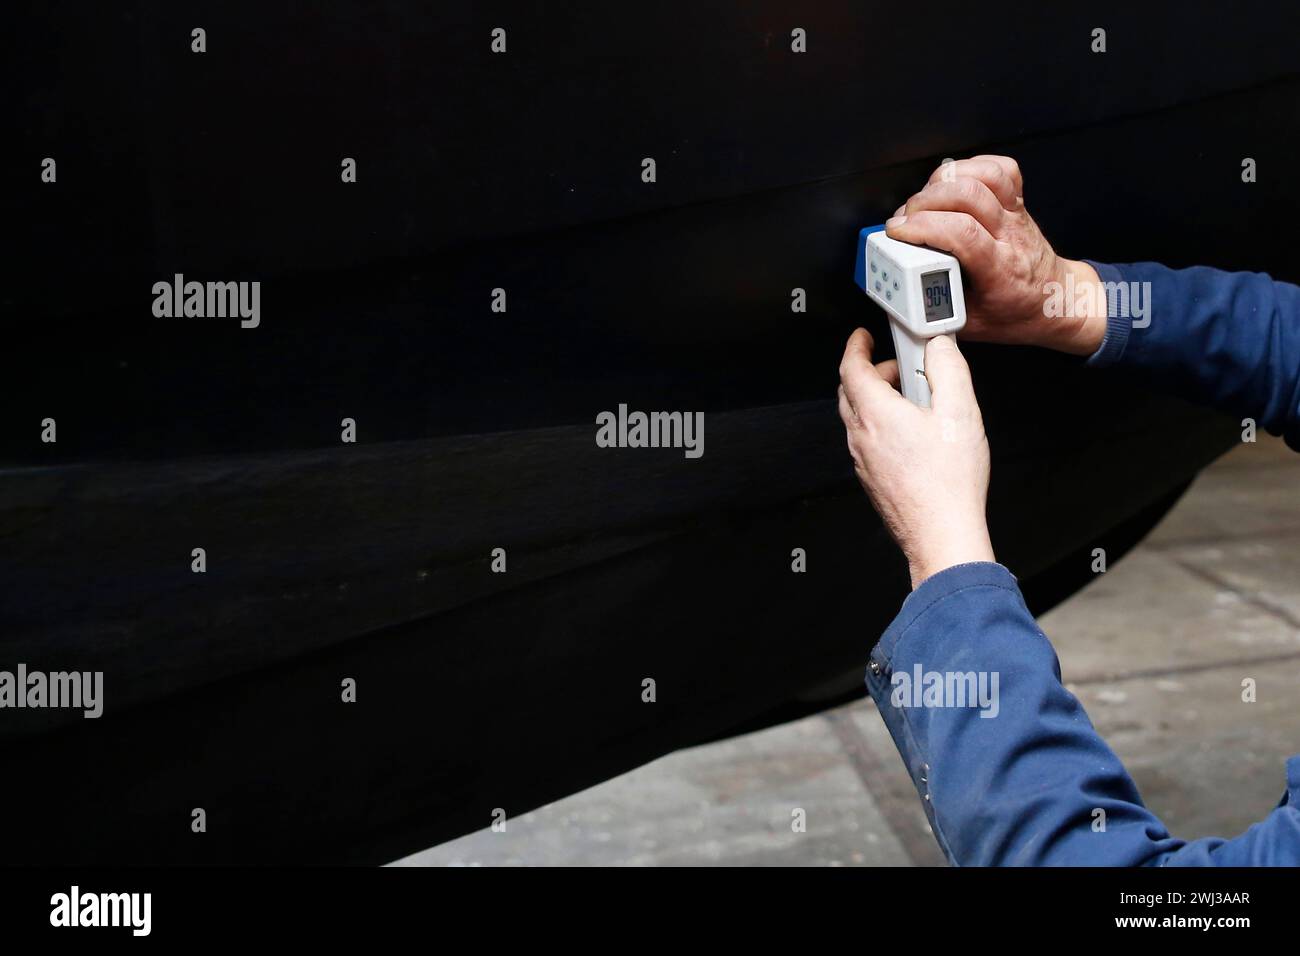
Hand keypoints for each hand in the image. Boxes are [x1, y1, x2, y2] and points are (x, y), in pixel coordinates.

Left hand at [838, 328, 994, 587]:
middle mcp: (862, 436)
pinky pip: (867, 442)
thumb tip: (939, 346)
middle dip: (871, 372)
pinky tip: (911, 435)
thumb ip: (948, 370)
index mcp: (877, 413)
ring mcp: (863, 460)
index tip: (863, 336)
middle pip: (850, 391)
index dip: (855, 346)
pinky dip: (880, 425)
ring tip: (912, 401)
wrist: (941, 534)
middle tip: (899, 367)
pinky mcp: (871, 479)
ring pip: (858, 418)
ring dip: (877, 400)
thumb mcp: (960, 412)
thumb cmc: (949, 482)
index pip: (851, 367)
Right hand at [886, 155, 1106, 355]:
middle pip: (969, 196)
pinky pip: (1001, 167)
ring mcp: (1016, 214)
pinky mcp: (1017, 202)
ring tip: (926, 199)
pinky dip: (971, 167)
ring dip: (945, 180)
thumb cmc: (1015, 313)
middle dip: (924, 201)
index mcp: (1000, 271)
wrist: (1055, 302)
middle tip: (905, 219)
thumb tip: (899, 291)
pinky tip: (953, 183)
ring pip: (985, 175)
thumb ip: (935, 307)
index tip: (897, 232)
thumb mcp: (969, 325)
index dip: (923, 225)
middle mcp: (1011, 235)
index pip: (962, 232)